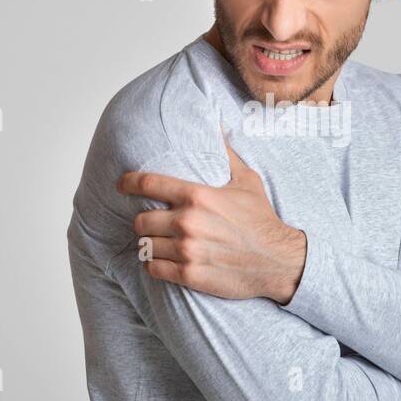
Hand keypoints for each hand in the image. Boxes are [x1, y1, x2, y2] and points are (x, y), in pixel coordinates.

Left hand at [116, 138, 307, 302]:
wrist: (278, 261)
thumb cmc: (261, 220)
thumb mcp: (247, 181)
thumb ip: (226, 155)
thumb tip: (217, 127)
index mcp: (197, 195)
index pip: (148, 184)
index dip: (128, 183)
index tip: (121, 185)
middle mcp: (188, 221)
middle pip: (140, 220)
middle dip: (144, 221)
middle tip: (153, 224)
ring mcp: (187, 249)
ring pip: (145, 246)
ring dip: (150, 244)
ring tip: (160, 243)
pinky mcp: (189, 274)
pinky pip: (153, 268)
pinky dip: (155, 265)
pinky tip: (163, 261)